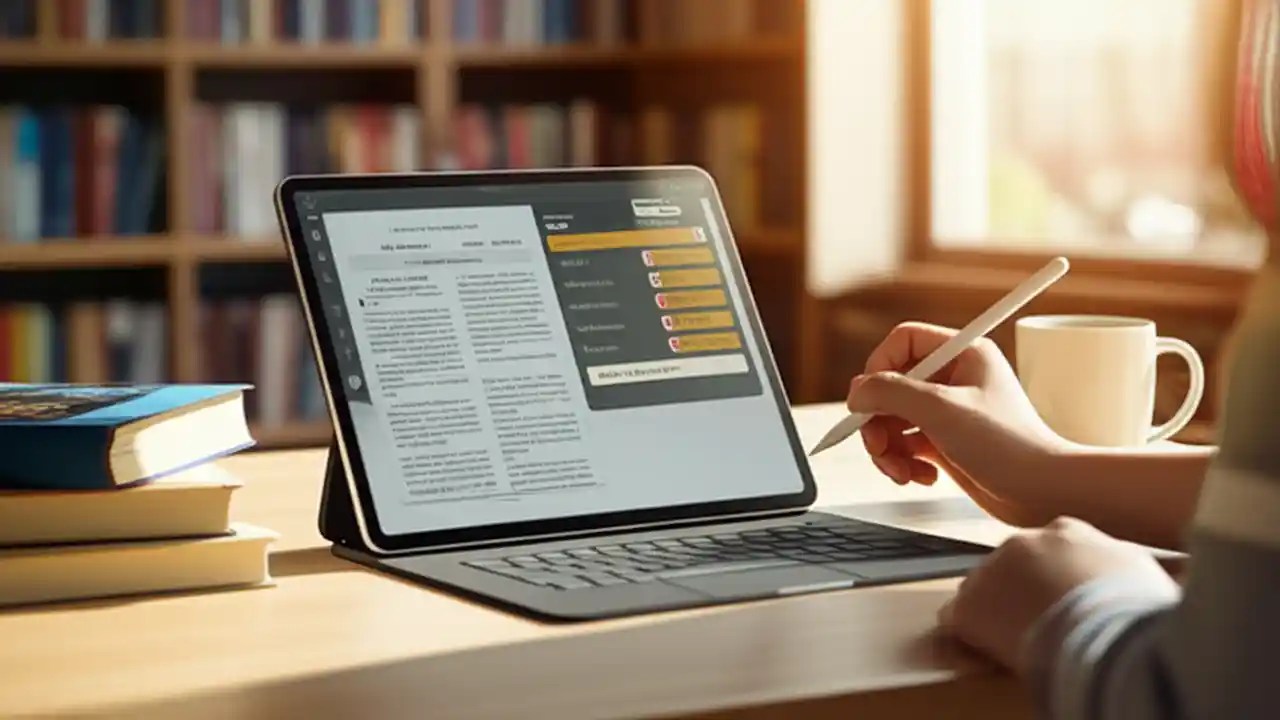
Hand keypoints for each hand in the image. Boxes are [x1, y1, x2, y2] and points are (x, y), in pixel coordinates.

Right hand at [846, 322, 1064, 525]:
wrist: (1044, 492)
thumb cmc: (1009, 445)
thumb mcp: (940, 410)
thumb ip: (890, 393)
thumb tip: (856, 391)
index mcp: (963, 353)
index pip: (902, 341)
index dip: (878, 367)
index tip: (869, 400)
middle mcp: (956, 377)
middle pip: (891, 385)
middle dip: (878, 420)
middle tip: (878, 446)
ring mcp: (951, 411)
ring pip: (894, 418)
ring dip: (888, 447)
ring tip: (901, 471)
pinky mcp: (948, 441)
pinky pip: (908, 444)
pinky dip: (906, 462)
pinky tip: (922, 477)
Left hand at [938, 517, 1176, 672]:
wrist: (1105, 632)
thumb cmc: (1135, 606)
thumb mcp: (1144, 573)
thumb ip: (1128, 565)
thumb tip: (1145, 572)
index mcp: (1067, 532)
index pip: (1052, 549)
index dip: (1058, 578)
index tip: (1067, 600)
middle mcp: (1023, 542)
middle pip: (1013, 567)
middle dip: (1023, 593)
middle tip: (1044, 625)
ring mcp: (990, 571)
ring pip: (983, 590)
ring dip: (996, 613)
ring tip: (1020, 642)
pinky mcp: (968, 606)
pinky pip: (956, 621)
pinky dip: (968, 638)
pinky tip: (987, 654)